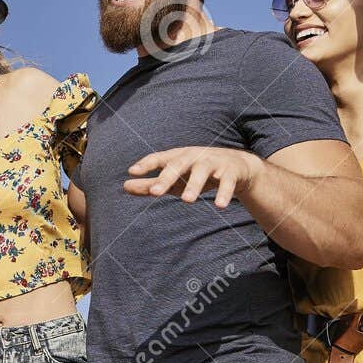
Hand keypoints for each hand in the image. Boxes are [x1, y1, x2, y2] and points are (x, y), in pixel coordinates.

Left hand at [124, 146, 261, 207]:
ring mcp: (212, 162)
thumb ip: (150, 184)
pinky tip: (219, 206)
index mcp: (177, 157)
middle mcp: (193, 156)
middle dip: (166, 177)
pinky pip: (227, 183)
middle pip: (178, 165)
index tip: (132, 172)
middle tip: (154, 192)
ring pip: (202, 172)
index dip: (146, 164)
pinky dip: (224, 193)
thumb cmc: (196, 173)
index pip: (159, 158)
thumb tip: (125, 186)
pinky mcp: (230, 172)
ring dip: (194, 185)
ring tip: (187, 200)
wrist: (237, 165)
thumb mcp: (174, 179)